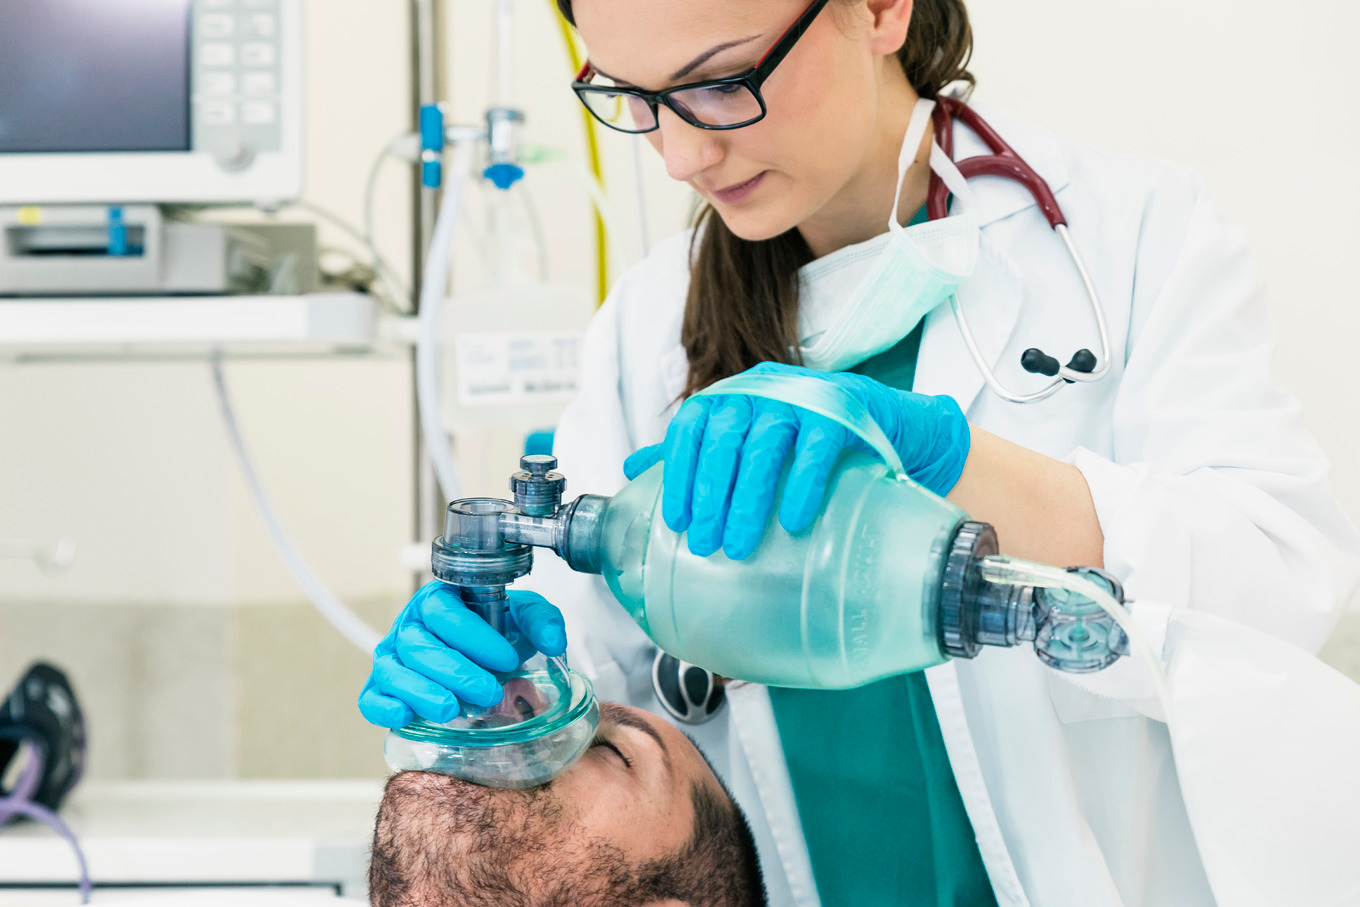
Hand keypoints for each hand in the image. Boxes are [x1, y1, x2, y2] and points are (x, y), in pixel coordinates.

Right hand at [358, 582, 566, 728]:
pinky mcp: (381, 690)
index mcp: (438, 600)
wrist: (483, 659)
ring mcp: (392, 658)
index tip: (507, 659)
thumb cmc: (496, 633)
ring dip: (423, 693)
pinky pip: (370, 699)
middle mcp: (410, 627)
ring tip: (452, 710)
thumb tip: (553, 641)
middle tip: (490, 692)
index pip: (444, 611)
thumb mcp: (523, 618)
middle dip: (455, 672)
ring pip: (394, 672)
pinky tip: (406, 716)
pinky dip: (384, 709)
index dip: (474, 636)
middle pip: (419, 645)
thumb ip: (541, 620)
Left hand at [623, 361, 969, 560]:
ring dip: (749, 498)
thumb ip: (696, 451)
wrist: (889, 424)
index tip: (674, 519)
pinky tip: (794, 520)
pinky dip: (803, 484)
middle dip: (709, 494)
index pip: (693, 425)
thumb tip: (631, 470)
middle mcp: (764, 388)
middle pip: (724, 437)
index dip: (677, 471)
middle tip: (704, 544)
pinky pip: (819, 447)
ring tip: (739, 544)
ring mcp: (806, 397)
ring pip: (766, 444)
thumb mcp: (751, 440)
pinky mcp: (847, 412)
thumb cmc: (807, 438)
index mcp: (735, 395)